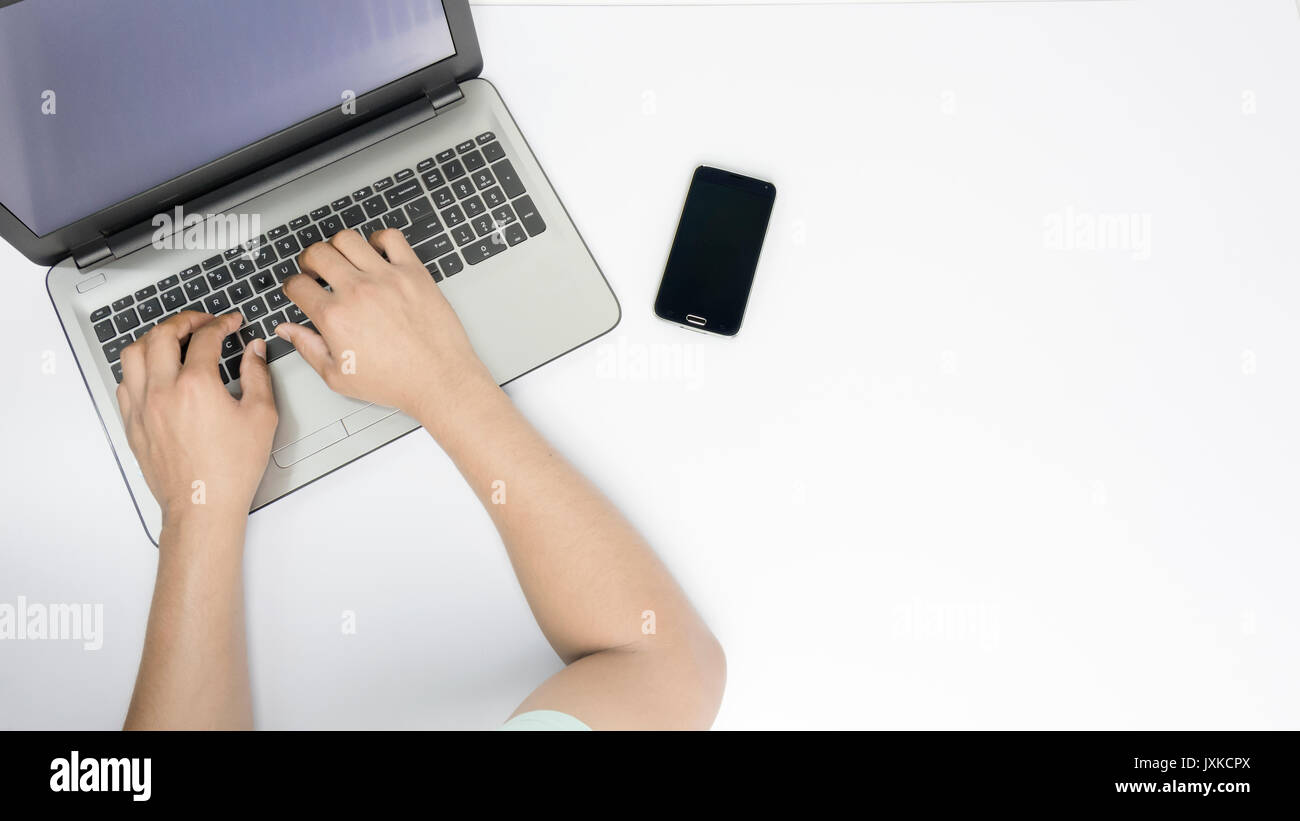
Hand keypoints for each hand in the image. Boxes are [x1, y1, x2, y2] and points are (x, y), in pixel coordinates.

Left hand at [116, 312, 277, 523]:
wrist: (203, 505)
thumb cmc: (232, 469)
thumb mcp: (261, 416)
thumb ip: (258, 375)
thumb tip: (253, 350)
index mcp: (196, 386)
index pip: (205, 337)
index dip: (221, 323)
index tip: (231, 323)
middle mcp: (162, 391)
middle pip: (162, 335)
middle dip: (184, 321)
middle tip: (202, 322)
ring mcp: (142, 407)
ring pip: (134, 353)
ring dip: (154, 338)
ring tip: (172, 338)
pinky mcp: (133, 424)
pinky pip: (124, 382)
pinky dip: (139, 368)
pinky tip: (155, 371)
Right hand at [276, 229, 497, 425]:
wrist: (439, 379)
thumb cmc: (396, 382)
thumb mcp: (338, 377)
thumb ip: (307, 348)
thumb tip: (287, 330)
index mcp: (335, 317)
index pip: (297, 285)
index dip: (292, 287)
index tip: (300, 289)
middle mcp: (358, 292)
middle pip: (317, 253)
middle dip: (309, 261)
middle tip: (316, 271)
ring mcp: (387, 278)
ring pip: (348, 239)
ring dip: (338, 247)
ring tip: (344, 261)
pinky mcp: (414, 273)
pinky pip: (391, 237)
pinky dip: (379, 239)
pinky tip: (377, 255)